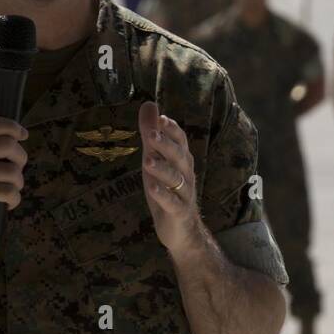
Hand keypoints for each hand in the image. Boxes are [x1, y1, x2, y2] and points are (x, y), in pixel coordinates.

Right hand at [0, 116, 27, 242]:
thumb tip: (18, 134)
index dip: (12, 126)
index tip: (23, 135)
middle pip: (9, 144)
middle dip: (20, 158)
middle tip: (15, 170)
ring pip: (13, 170)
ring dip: (17, 183)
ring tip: (9, 189)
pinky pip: (10, 191)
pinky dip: (14, 198)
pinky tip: (8, 202)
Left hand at [139, 101, 202, 253]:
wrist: (182, 229)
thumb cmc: (167, 189)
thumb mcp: (155, 158)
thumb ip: (151, 133)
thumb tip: (148, 104)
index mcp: (181, 160)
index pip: (180, 141)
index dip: (171, 130)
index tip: (161, 118)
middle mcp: (186, 174)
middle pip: (179, 157)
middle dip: (166, 145)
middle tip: (150, 134)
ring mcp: (184, 194)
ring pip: (176, 178)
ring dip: (162, 169)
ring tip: (147, 160)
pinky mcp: (178, 212)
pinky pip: (172, 203)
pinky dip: (163, 195)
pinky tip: (151, 188)